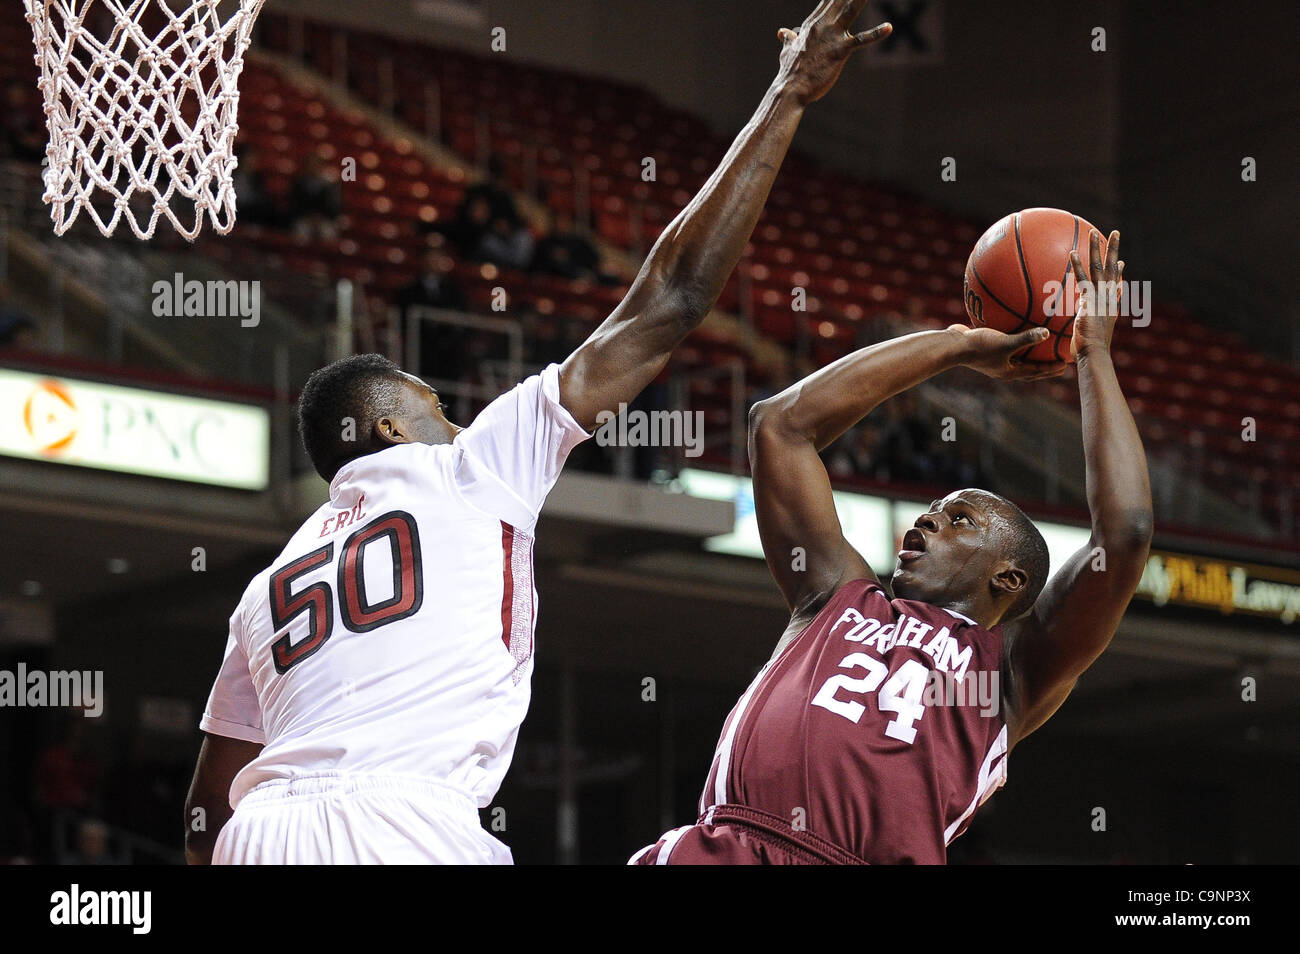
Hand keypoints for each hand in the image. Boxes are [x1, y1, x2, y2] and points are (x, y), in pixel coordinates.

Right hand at [776, 1, 892, 105]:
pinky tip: (889, 27)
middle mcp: (821, 25)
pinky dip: (876, 34)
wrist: (790, 91)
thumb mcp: (787, 51)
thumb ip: (789, 40)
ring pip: (850, 11)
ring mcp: (831, 37)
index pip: (826, 1)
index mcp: (811, 25)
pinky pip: (861, 40)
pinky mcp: (840, 51)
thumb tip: (783, 32)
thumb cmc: (789, 73)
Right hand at [947, 324, 1068, 380]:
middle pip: (1029, 369)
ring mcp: (995, 360)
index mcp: (1010, 372)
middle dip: (1044, 366)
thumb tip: (1047, 333)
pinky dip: (1016, 341)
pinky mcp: (988, 350)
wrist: (952, 346)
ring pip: (1018, 359)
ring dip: (1031, 355)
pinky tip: (1018, 328)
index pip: (1036, 372)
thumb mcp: (1005, 343)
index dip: (1051, 368)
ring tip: (1042, 347)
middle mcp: (1004, 368)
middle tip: (1059, 361)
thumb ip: (1026, 338)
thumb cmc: (979, 347)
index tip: (1066, 365)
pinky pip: (1007, 346)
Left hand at [1069, 229, 1123, 360]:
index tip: (1120, 261)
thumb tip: (1082, 322)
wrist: (1094, 355)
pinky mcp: (1091, 300)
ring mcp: (1101, 297)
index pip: (1116, 284)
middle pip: (1112, 268)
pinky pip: (1083, 278)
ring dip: (1097, 249)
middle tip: (1114, 233)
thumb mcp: (1091, 335)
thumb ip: (1088, 324)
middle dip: (1113, 250)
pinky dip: (1077, 265)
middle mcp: (1108, 298)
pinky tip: (1072, 252)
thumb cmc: (1090, 350)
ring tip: (1094, 232)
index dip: (1118, 272)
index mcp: (1110, 305)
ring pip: (1100, 268)